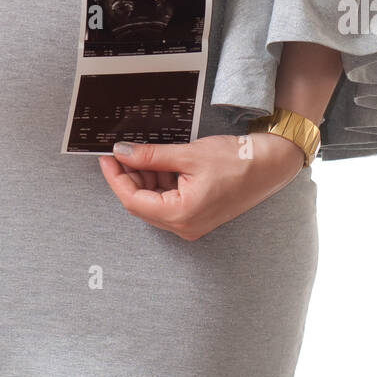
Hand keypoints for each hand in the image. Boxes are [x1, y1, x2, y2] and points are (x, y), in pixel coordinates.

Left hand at [98, 133, 305, 240]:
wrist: (270, 164)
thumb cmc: (236, 160)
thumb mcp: (188, 154)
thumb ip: (151, 156)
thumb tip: (122, 153)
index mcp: (181, 215)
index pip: (133, 201)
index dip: (116, 178)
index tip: (106, 158)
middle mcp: (185, 226)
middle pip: (142, 203)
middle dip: (129, 176)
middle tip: (122, 151)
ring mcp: (191, 222)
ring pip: (154, 201)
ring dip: (145, 178)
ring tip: (143, 152)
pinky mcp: (197, 213)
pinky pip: (169, 200)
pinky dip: (160, 181)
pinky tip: (160, 161)